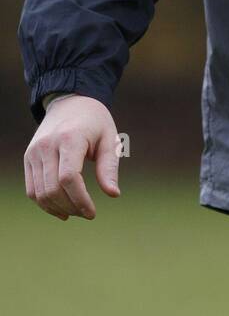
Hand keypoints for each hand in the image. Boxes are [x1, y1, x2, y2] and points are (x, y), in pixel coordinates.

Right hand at [23, 95, 121, 220]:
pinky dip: (44, 204)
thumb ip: (109, 167)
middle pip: (53, 189)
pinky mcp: (28, 157)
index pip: (69, 178)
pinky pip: (32, 189)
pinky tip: (61, 210)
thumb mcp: (109, 139)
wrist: (70, 101)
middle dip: (71, 207)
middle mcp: (47, 145)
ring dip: (58, 209)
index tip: (92, 213)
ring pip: (40, 193)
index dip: (80, 200)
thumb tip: (113, 195)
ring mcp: (34, 152)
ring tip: (76, 212)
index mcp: (70, 138)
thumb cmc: (95, 122)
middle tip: (87, 213)